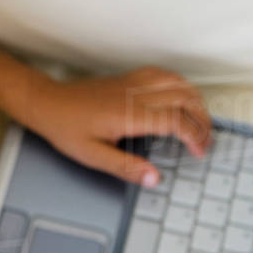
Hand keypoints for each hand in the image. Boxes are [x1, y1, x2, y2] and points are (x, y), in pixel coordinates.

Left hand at [24, 65, 212, 184]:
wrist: (47, 102)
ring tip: (200, 120)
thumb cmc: (66, 128)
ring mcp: (132, 83)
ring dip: (196, 100)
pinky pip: (163, 73)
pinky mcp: (128, 78)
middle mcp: (135, 94)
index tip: (199, 151)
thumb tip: (154, 179)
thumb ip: (126, 168)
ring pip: (178, 82)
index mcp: (129, 115)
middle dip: (203, 119)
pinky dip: (180, 84)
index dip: (194, 136)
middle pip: (185, 99)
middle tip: (206, 140)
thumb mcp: (93, 156)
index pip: (176, 121)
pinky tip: (181, 97)